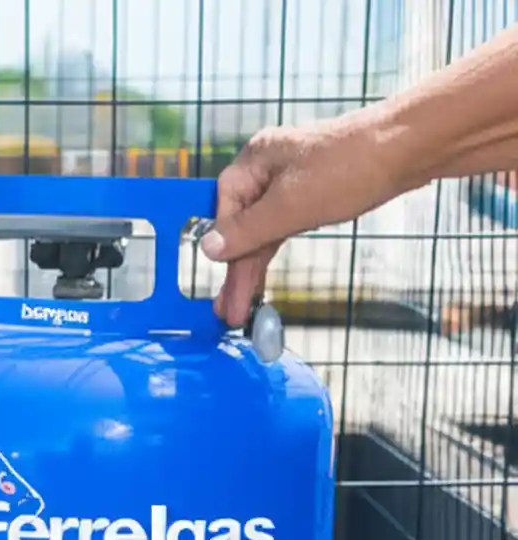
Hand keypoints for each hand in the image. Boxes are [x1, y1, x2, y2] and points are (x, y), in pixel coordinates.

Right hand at [200, 109, 403, 325]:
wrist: (413, 146)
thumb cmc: (352, 166)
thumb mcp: (291, 206)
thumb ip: (248, 230)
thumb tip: (208, 248)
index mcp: (253, 161)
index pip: (225, 214)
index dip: (225, 255)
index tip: (227, 293)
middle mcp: (267, 168)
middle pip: (242, 226)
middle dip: (236, 270)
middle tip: (230, 311)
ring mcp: (292, 179)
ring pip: (263, 229)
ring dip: (253, 266)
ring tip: (244, 305)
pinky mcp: (315, 190)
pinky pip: (284, 224)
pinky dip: (273, 249)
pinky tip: (263, 271)